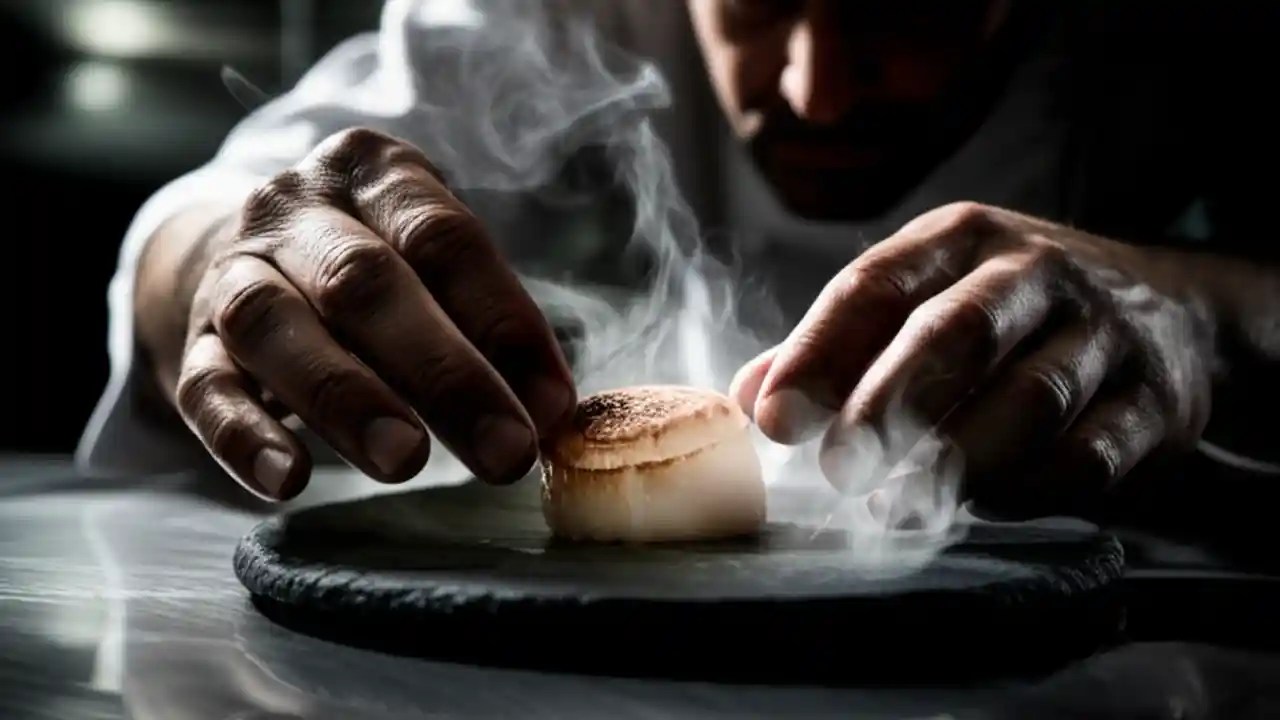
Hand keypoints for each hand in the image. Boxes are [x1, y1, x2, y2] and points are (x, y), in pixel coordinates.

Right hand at [172, 128, 574, 498]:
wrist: (233, 252)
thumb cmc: (371, 265)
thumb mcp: (429, 263)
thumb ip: (484, 324)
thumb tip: (549, 413)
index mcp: (372, 174)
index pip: (445, 240)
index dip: (505, 323)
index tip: (552, 406)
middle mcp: (293, 211)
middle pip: (364, 283)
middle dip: (443, 373)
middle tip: (504, 451)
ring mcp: (231, 273)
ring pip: (276, 326)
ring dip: (347, 398)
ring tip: (405, 461)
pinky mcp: (189, 344)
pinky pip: (206, 388)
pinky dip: (245, 437)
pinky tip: (288, 481)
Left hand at [730, 202, 1215, 518]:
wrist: (1173, 313)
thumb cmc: (1013, 312)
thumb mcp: (928, 297)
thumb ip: (839, 346)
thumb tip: (748, 400)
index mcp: (961, 238)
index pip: (874, 284)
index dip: (817, 353)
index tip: (775, 420)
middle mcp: (1035, 272)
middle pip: (955, 332)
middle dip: (887, 405)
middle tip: (839, 469)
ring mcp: (1103, 335)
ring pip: (1030, 395)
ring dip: (957, 458)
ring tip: (899, 505)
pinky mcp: (1154, 403)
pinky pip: (1090, 453)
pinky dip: (1031, 488)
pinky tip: (985, 507)